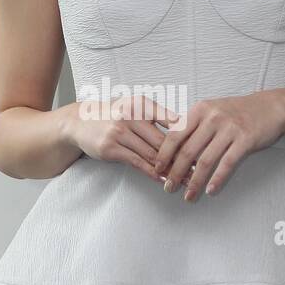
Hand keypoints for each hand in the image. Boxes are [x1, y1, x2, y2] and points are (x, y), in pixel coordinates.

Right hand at [65, 94, 193, 186]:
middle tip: (198, 170)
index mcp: (142, 104)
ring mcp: (119, 132)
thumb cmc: (115, 115)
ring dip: (170, 169)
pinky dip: (152, 172)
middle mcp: (131, 115)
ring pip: (151, 154)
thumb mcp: (136, 108)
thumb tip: (186, 131)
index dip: (188, 137)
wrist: (81, 121)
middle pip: (163, 141)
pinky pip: (136, 162)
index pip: (171, 122)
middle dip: (182, 157)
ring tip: (184, 179)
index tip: (203, 150)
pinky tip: (162, 179)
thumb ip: (158, 117)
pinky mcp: (111, 148)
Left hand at [153, 91, 284, 200]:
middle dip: (175, 172)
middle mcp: (212, 118)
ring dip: (194, 182)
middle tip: (168, 188)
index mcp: (200, 110)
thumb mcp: (211, 110)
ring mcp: (230, 129)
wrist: (270, 107)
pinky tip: (210, 191)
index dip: (164, 154)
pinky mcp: (245, 140)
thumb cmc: (237, 111)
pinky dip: (217, 179)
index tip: (157, 169)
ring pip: (205, 161)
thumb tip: (169, 146)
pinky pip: (227, 163)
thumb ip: (193, 125)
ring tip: (188, 196)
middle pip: (187, 151)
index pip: (175, 135)